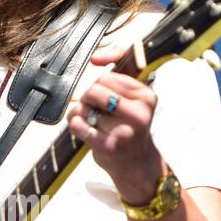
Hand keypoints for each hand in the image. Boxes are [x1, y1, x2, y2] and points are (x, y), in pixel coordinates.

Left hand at [66, 44, 164, 199]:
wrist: (136, 164)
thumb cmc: (130, 127)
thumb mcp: (134, 100)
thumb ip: (118, 75)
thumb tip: (95, 57)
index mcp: (146, 97)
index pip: (109, 76)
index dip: (97, 80)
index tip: (95, 81)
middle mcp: (139, 113)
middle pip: (96, 88)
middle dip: (88, 96)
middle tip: (94, 107)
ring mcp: (124, 131)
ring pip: (85, 106)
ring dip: (81, 111)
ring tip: (91, 119)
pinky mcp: (109, 146)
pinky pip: (80, 124)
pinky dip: (75, 123)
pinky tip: (81, 126)